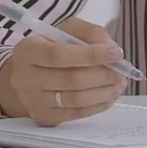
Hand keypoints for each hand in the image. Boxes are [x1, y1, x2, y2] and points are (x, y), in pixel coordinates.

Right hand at [0, 16, 127, 125]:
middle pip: (71, 79)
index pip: (59, 55)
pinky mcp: (44, 117)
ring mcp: (34, 101)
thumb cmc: (49, 48)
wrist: (25, 76)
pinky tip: (109, 95)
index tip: (116, 52)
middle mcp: (26, 78)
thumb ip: (89, 33)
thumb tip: (110, 47)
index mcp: (28, 50)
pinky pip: (76, 114)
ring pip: (76, 99)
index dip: (91, 55)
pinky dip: (98, 105)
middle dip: (103, 75)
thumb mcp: (65, 30)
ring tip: (119, 83)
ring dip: (104, 92)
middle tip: (122, 70)